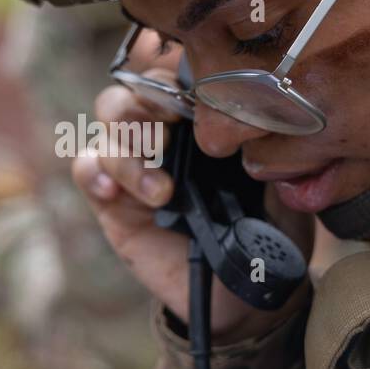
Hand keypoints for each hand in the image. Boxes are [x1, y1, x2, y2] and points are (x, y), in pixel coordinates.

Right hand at [71, 34, 313, 339]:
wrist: (246, 293)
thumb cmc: (268, 231)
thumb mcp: (282, 186)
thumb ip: (271, 151)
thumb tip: (263, 122)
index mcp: (203, 119)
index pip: (176, 75)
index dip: (177, 77)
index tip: (196, 98)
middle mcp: (164, 134)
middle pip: (133, 91)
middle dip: (146, 104)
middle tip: (170, 128)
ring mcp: (134, 165)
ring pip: (109, 127)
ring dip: (132, 153)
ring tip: (163, 192)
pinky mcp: (113, 202)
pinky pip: (87, 169)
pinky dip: (93, 171)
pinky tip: (111, 190)